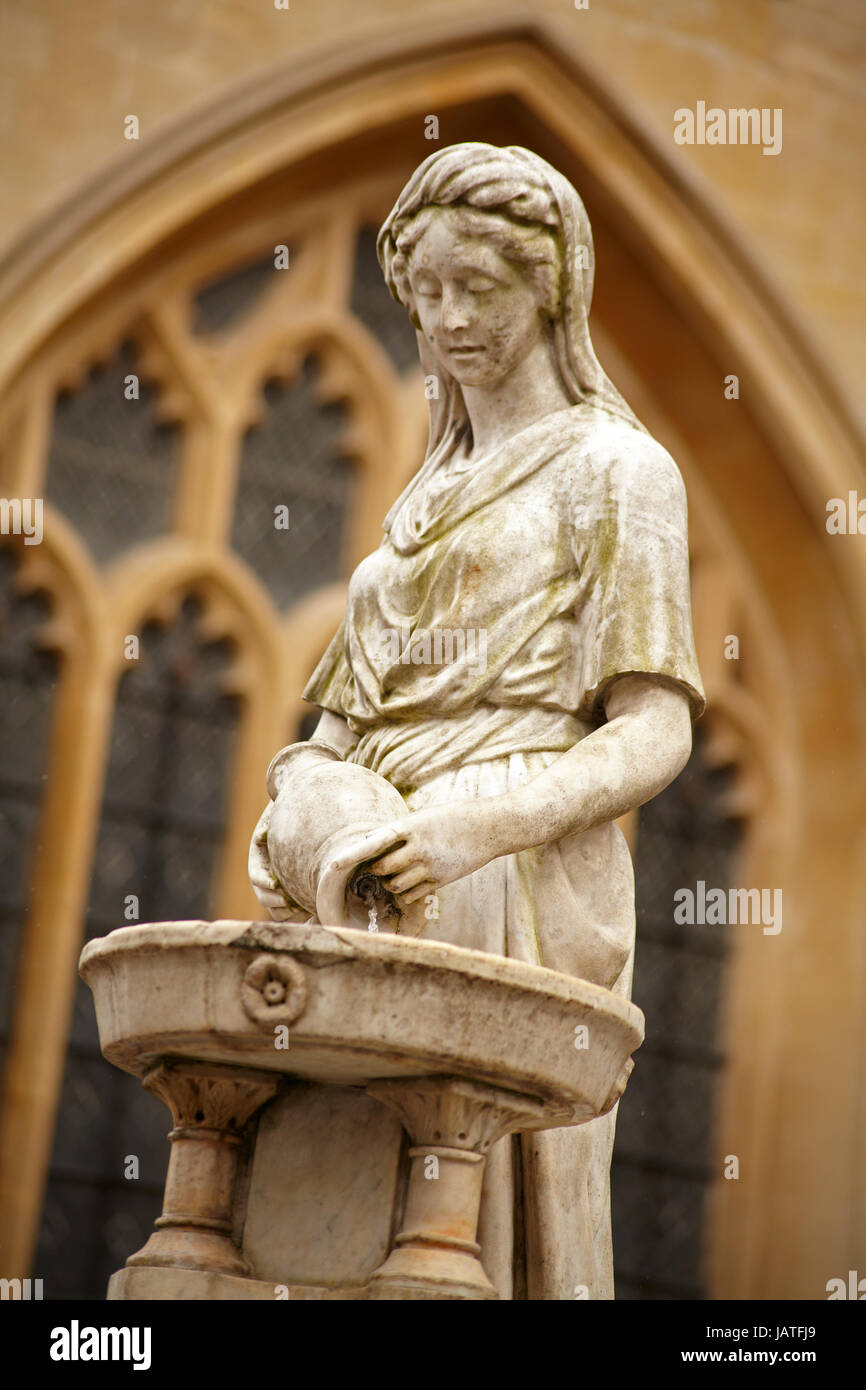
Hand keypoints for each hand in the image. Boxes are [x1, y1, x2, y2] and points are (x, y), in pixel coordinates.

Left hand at [364, 799, 506, 905]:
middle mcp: (418, 847)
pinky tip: (412, 881)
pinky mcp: (440, 879)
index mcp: (411, 826)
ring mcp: (430, 865)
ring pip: (395, 884)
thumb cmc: (454, 817)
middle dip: (377, 870)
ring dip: (390, 882)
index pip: (374, 841)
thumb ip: (399, 830)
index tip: (334, 865)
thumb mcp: (424, 816)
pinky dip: (405, 892)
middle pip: (382, 868)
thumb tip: (371, 839)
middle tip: (378, 866)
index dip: (353, 854)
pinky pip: (411, 893)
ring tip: (398, 873)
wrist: (489, 826)